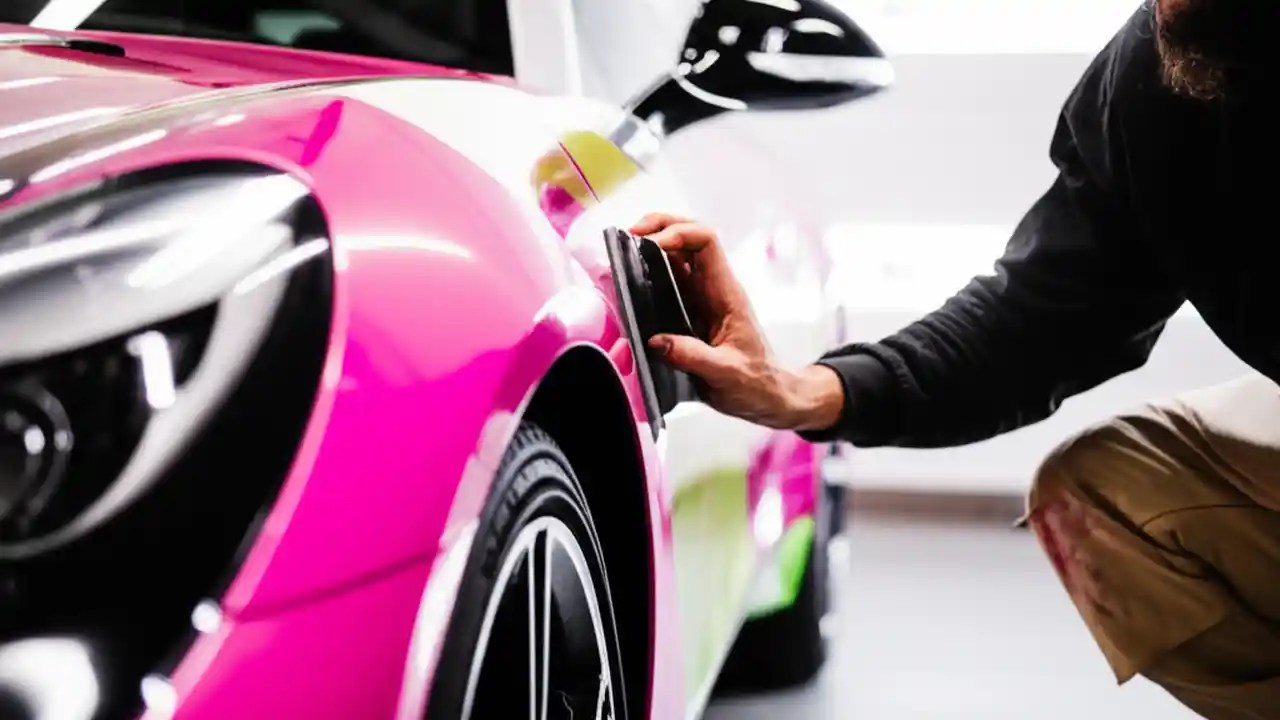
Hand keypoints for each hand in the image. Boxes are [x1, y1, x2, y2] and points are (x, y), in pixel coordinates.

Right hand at [629, 213, 843, 430]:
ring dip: (649, 247)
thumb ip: (693, 358)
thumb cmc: (755, 383)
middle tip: (628, 235)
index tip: (649, 246)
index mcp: (726, 294)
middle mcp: (713, 289)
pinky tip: (628, 282)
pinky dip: (646, 275)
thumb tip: (655, 341)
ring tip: (620, 253)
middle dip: (660, 226)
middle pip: (690, 236)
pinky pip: (667, 283)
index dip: (677, 233)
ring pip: (676, 256)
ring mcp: (701, 299)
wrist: (768, 396)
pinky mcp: (689, 313)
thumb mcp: (726, 375)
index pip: (706, 242)